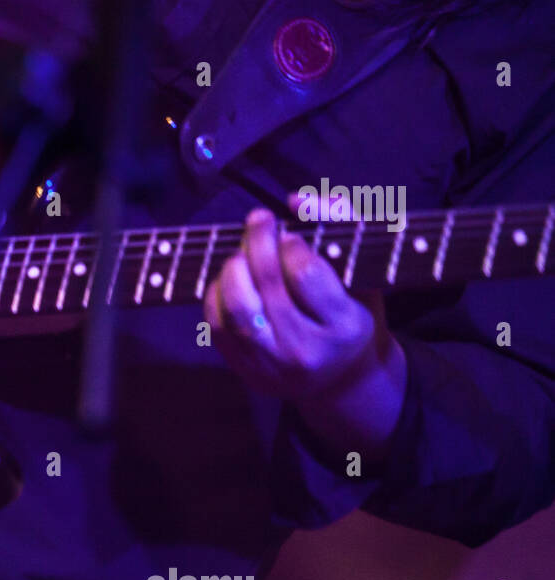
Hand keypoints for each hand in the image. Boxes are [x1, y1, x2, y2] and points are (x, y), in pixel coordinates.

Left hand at [204, 195, 407, 460]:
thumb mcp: (363, 274)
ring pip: (237, 308)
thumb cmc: (353, 316)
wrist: (341, 381)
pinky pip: (217, 325)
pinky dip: (217, 293)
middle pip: (267, 286)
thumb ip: (341, 224)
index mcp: (344, 326)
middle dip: (258, 242)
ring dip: (233, 268)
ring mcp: (271, 365)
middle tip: (258, 220)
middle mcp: (306, 350)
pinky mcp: (245, 370)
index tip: (290, 234)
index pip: (306, 274)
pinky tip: (230, 277)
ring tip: (242, 251)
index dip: (292, 245)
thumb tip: (296, 199)